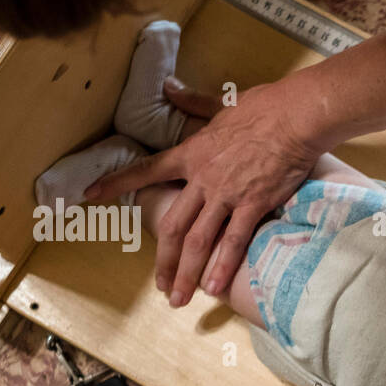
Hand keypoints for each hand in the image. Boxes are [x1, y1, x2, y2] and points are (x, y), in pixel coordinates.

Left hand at [84, 75, 324, 307]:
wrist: (294, 117)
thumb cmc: (263, 108)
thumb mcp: (221, 104)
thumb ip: (192, 102)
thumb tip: (168, 86)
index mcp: (192, 154)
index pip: (146, 171)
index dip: (118, 184)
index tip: (91, 194)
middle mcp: (202, 180)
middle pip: (172, 226)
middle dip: (162, 260)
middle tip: (158, 285)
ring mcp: (226, 195)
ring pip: (197, 240)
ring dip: (185, 272)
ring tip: (179, 298)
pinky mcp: (252, 205)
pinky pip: (233, 241)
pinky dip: (223, 266)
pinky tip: (214, 288)